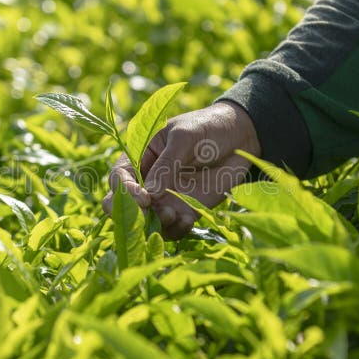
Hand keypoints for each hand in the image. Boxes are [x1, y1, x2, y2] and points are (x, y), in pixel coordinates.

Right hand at [102, 100, 260, 238]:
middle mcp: (147, 182)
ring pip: (147, 222)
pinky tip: (187, 220)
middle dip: (132, 215)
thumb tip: (150, 193)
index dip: (125, 191)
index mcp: (139, 158)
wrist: (239, 138)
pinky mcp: (184, 211)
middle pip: (124, 206)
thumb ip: (168, 163)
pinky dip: (176, 230)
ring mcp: (164, 199)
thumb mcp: (185, 137)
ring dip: (156, 225)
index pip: (119, 178)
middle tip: (148, 215)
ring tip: (173, 215)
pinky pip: (173, 229)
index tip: (144, 198)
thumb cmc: (207, 128)